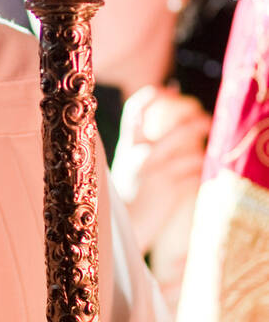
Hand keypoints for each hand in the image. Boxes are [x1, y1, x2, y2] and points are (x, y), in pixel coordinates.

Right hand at [111, 85, 209, 254]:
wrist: (114, 231)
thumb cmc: (121, 201)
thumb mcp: (122, 169)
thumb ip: (136, 149)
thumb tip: (150, 133)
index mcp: (127, 148)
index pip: (135, 111)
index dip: (152, 96)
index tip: (168, 90)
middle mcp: (140, 157)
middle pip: (176, 129)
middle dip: (195, 121)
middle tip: (205, 120)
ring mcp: (155, 173)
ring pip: (191, 152)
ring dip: (202, 150)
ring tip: (206, 148)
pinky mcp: (169, 191)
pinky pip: (195, 174)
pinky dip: (199, 173)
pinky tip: (197, 176)